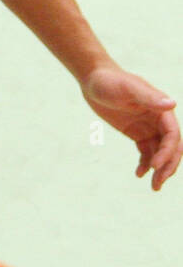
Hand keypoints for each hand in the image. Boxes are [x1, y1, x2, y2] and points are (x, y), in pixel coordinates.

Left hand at [81, 65, 180, 189]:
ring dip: (160, 169)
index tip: (155, 165)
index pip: (172, 135)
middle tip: (157, 183)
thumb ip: (149, 97)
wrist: (94, 80)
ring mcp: (149, 127)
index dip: (167, 152)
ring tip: (153, 186)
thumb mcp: (128, 88)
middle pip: (171, 147)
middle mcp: (159, 119)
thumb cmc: (111, 81)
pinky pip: (146, 151)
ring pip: (160, 152)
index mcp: (162, 110)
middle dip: (168, 166)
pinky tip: (139, 173)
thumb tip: (172, 104)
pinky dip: (145, 163)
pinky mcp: (137, 132)